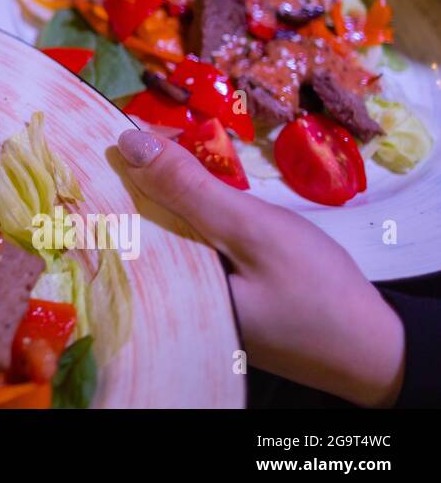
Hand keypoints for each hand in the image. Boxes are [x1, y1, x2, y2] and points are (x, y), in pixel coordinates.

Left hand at [117, 129, 404, 406]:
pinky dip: (187, 219)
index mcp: (159, 291)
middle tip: (143, 137)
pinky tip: (192, 191)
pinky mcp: (210, 295)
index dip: (110, 177)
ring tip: (163, 153)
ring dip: (164, 197)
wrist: (372, 347)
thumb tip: (127, 142)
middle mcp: (163, 300)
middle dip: (136, 184)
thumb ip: (188, 188)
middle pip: (132, 229)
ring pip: (159, 235)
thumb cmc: (315, 289)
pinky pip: (184, 248)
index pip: (112, 225)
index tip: (116, 135)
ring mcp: (187, 299)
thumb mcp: (249, 229)